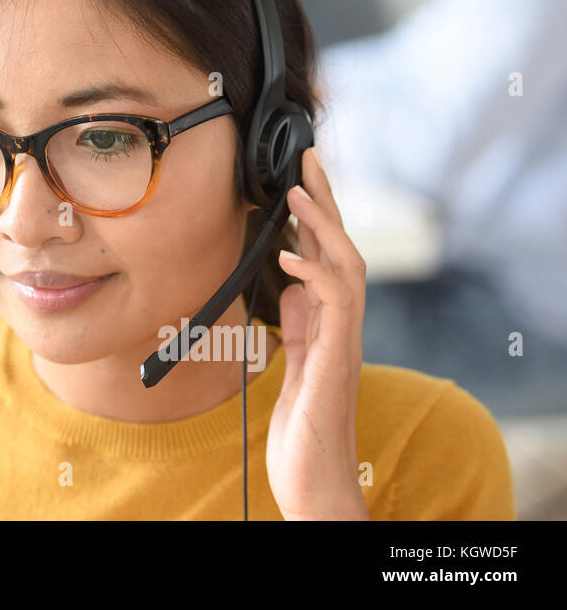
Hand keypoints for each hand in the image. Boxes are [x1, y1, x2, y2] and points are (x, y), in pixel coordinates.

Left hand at [267, 146, 369, 519]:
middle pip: (342, 249)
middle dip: (326, 202)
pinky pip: (335, 308)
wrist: (313, 480)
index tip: (300, 176)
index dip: (315, 215)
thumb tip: (292, 285)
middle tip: (309, 158)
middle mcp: (342, 325)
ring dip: (322, 228)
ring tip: (297, 193)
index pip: (326, 255)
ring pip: (347, 268)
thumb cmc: (302, 428)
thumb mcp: (294, 363)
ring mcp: (344, 341)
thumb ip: (298, 324)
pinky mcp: (337, 361)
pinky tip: (291, 259)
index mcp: (328, 322)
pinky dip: (315, 277)